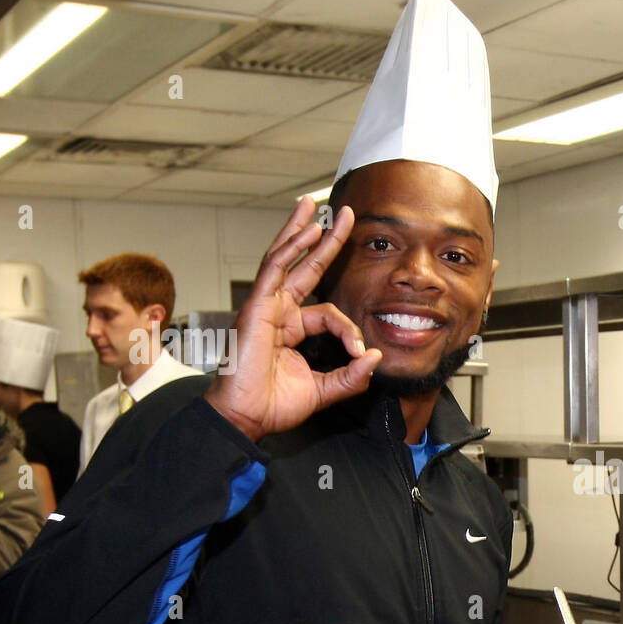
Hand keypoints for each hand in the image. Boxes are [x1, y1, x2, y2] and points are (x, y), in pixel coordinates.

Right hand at [206, 198, 380, 441]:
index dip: (349, 329)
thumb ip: (351, 376)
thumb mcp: (324, 390)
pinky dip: (292, 248)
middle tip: (344, 215)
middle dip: (325, 240)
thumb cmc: (273, 405)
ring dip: (304, 231)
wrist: (246, 417)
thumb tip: (375, 357)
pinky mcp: (256, 306)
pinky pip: (276, 269)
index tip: (359, 353)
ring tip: (319, 207)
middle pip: (304, 266)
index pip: (328, 313)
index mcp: (291, 329)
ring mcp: (265, 305)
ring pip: (286, 258)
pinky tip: (308, 229)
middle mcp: (277, 312)